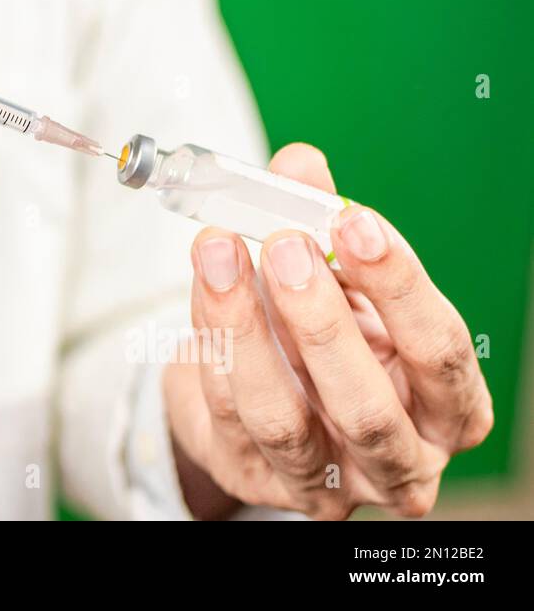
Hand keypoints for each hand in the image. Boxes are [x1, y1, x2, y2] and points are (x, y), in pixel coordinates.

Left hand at [165, 144, 492, 519]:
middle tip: (284, 244)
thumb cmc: (319, 330)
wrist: (257, 388)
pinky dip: (209, 343)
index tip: (353, 220)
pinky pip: (226, 414)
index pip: (439, 351)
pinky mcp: (255, 480)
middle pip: (365, 407)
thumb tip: (299, 164)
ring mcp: (326, 482)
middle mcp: (398, 459)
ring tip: (220, 251)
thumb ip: (322, 220)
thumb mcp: (338, 277)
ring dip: (244, 329)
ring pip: (282, 420)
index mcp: (445, 406)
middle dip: (319, 321)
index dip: (399, 285)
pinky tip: (203, 284)